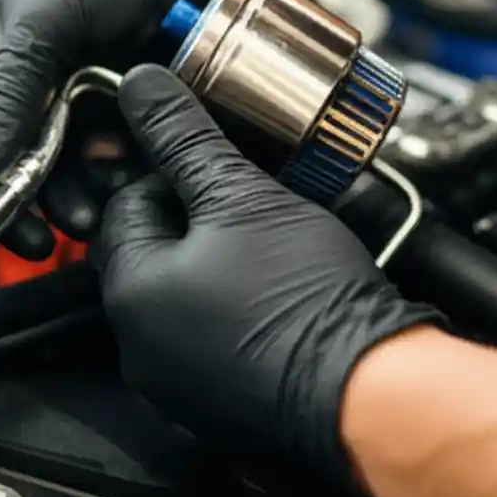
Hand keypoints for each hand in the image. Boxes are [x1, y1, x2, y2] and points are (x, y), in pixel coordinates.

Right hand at [0, 0, 276, 256]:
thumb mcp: (43, 22)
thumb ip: (7, 96)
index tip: (14, 222)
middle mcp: (14, 80)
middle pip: (16, 158)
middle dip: (43, 195)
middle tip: (73, 226)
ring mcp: (64, 97)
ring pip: (62, 166)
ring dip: (83, 192)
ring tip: (106, 212)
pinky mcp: (109, 110)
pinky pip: (103, 156)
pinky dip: (115, 174)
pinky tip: (131, 186)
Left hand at [96, 65, 442, 483]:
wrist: (371, 393)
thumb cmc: (309, 301)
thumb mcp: (243, 196)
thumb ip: (184, 138)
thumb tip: (141, 89)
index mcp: (131, 293)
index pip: (124, 206)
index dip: (173, 174)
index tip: (217, 166)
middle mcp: (141, 348)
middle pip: (154, 254)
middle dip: (198, 220)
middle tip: (250, 203)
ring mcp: (180, 386)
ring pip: (187, 298)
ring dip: (221, 264)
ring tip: (273, 246)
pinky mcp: (222, 408)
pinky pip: (215, 339)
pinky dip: (239, 310)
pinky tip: (281, 295)